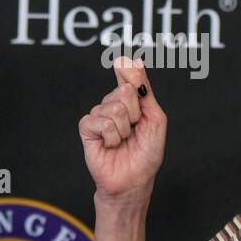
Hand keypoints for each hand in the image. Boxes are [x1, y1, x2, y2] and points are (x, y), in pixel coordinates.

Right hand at [79, 59, 165, 202]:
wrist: (134, 180)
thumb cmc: (146, 152)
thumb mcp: (154, 117)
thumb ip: (144, 89)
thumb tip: (132, 60)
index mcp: (130, 100)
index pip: (129, 76)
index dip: (132, 75)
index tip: (128, 71)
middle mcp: (112, 103)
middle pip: (125, 92)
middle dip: (136, 115)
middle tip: (135, 130)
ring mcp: (98, 115)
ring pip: (114, 108)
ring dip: (124, 130)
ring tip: (123, 141)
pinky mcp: (87, 128)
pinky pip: (101, 122)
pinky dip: (112, 136)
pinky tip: (111, 145)